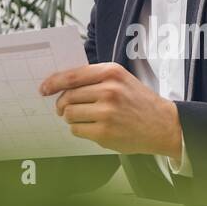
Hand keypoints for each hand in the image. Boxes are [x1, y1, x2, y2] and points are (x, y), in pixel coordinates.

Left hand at [41, 62, 181, 159]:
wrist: (162, 124)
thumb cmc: (138, 101)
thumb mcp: (121, 79)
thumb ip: (94, 78)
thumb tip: (61, 84)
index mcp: (111, 72)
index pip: (72, 76)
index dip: (53, 83)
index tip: (44, 89)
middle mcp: (109, 90)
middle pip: (67, 97)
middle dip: (63, 105)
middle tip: (66, 109)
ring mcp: (106, 112)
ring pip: (69, 114)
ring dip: (71, 118)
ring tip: (85, 118)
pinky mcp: (105, 132)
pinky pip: (76, 130)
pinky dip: (79, 130)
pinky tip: (94, 128)